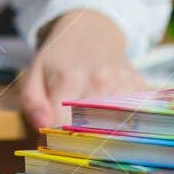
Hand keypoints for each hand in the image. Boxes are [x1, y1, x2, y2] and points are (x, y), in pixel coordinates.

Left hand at [18, 8, 145, 131]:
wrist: (91, 29)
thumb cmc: (59, 57)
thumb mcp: (34, 74)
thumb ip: (32, 103)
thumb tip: (43, 128)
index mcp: (68, 78)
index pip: (63, 128)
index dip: (57, 143)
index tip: (54, 144)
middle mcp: (100, 81)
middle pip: (92, 133)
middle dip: (82, 142)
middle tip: (75, 140)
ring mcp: (124, 83)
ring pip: (115, 130)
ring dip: (104, 135)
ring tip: (93, 127)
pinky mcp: (141, 87)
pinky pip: (136, 120)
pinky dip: (125, 126)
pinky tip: (113, 118)